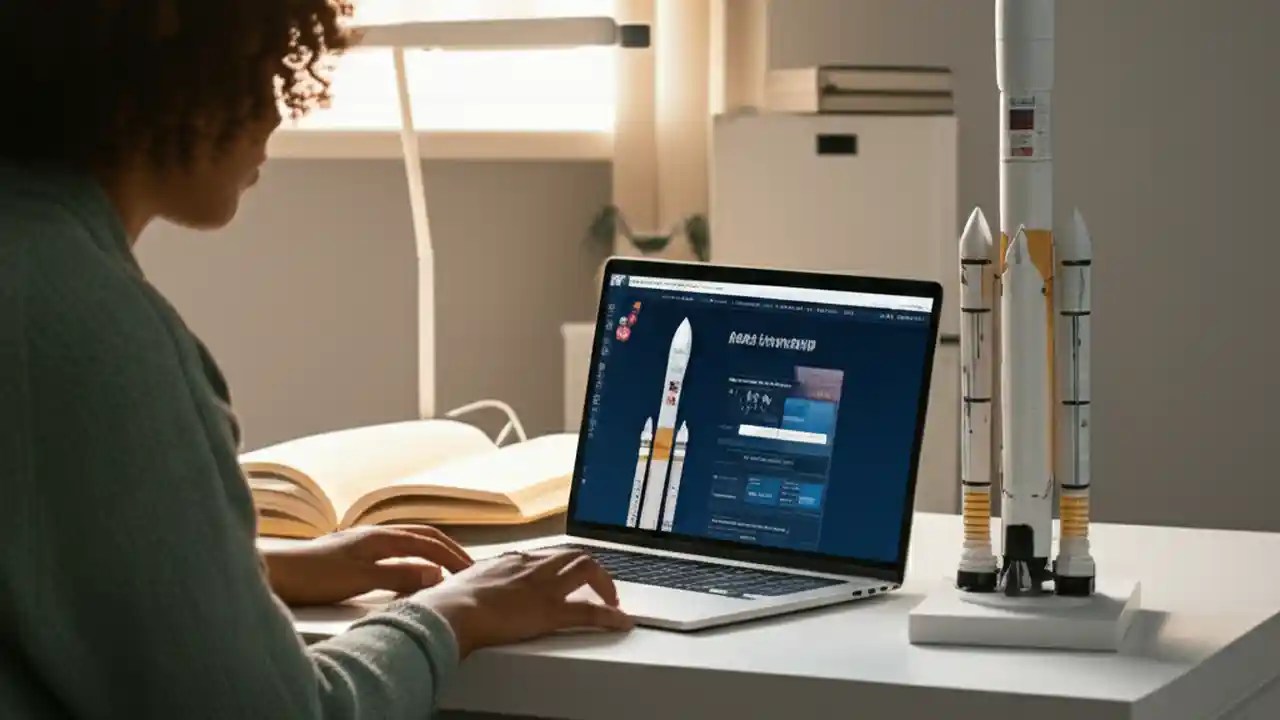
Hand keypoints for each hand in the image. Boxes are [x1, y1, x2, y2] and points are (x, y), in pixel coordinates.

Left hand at [263, 526, 472, 605]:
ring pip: (408, 542)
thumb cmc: (314, 575)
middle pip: (422, 536)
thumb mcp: (361, 578)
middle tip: (468, 568)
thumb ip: (400, 575)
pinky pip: (394, 552)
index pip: (429, 543)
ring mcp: (363, 543)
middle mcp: (375, 535)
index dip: (452, 557)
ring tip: (446, 568)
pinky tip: (409, 571)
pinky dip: (412, 559)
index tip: (472, 573)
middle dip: (448, 549)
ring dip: (431, 552)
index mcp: (381, 537)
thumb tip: (437, 574)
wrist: (276, 572)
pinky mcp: (352, 554)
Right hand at [419, 548, 633, 657]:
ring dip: (604, 584)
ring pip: (587, 570)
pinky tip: (620, 622)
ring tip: (611, 601)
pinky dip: (609, 616)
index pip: (545, 555)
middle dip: (590, 569)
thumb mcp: (461, 583)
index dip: (561, 565)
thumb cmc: (448, 601)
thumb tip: (462, 589)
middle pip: (573, 555)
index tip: (565, 574)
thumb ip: (472, 584)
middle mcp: (531, 566)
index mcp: (510, 561)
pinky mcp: (550, 611)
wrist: (451, 611)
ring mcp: (543, 587)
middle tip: (597, 586)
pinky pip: (589, 611)